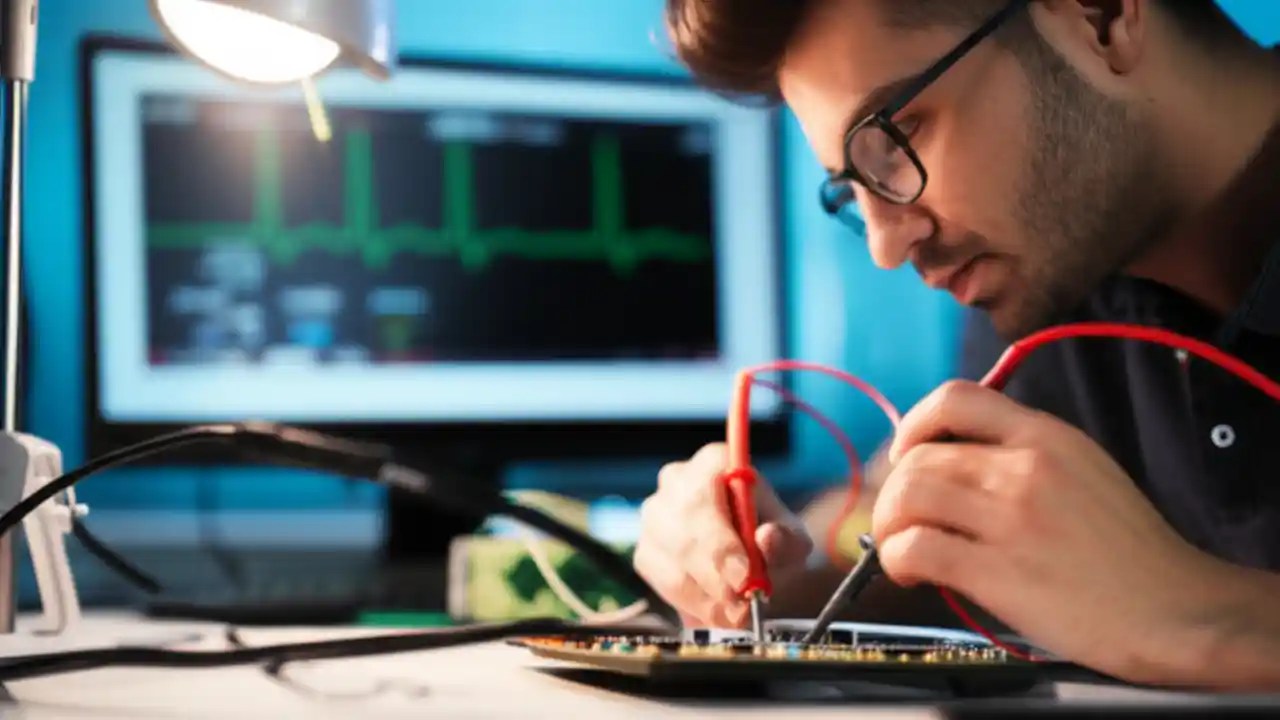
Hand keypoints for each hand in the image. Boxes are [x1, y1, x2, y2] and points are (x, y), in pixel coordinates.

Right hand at [633, 443, 812, 627]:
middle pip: (682, 530)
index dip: (720, 540)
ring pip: (671, 560)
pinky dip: (693, 604)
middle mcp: (676, 481)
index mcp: (714, 463)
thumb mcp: (793, 539)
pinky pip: (663, 583)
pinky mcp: (645, 552)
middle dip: (713, 574)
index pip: (705, 497)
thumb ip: (787, 539)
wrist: (755, 558)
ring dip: (706, 595)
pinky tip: (719, 613)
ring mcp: (654, 517)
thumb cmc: (773, 539)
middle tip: (742, 605)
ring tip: (738, 614)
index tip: (743, 576)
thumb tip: (767, 538)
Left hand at [871, 380, 1229, 683]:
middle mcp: (1023, 468)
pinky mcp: (997, 571)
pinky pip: (915, 548)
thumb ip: (1020, 454)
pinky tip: (910, 572)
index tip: (909, 453)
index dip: (914, 424)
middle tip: (900, 518)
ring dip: (888, 523)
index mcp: (1045, 435)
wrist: (1173, 609)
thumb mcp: (1083, 468)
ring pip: (907, 496)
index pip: (955, 397)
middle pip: (917, 455)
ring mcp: (1009, 518)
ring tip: (900, 544)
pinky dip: (896, 559)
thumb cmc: (1128, 549)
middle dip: (892, 489)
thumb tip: (948, 460)